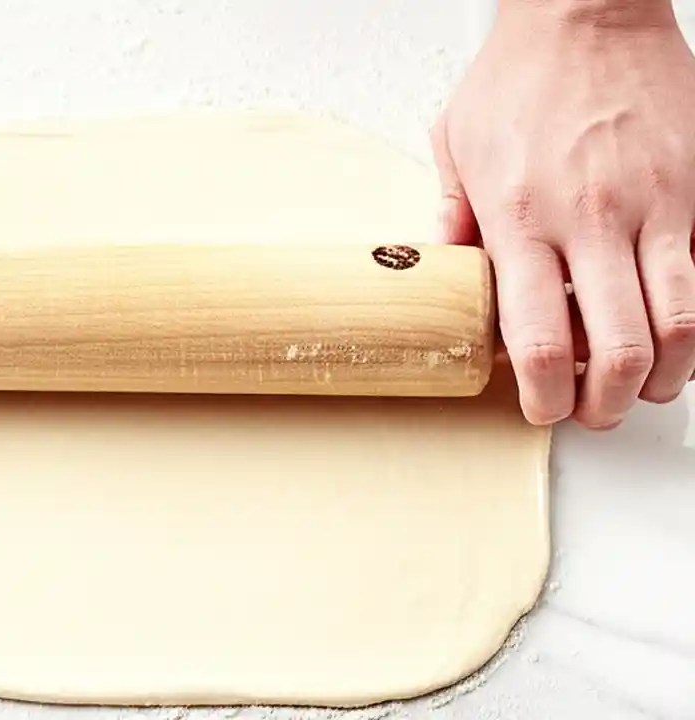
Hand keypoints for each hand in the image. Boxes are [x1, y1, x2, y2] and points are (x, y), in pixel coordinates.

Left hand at [433, 0, 694, 428]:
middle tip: (595, 411)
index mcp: (521, 219)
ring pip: (681, 326)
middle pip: (619, 351)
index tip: (540, 408)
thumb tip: (443, 273)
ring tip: (645, 387)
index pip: (539, 339)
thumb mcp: (455, 144)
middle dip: (608, 403)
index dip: (543, 395)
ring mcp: (655, 207)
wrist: (588, 11)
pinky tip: (676, 334)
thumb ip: (451, 216)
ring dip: (665, 376)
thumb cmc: (518, 76)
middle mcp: (591, 222)